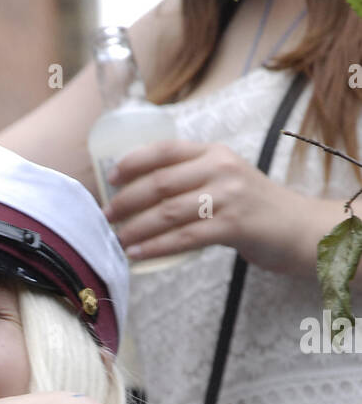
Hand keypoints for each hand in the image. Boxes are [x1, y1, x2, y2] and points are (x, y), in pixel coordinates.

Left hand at [103, 139, 297, 274]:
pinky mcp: (234, 226)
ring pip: (168, 212)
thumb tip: (138, 191)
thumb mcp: (225, 178)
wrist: (298, 228)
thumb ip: (192, 178)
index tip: (110, 178)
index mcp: (214, 152)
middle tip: (105, 217)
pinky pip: (184, 237)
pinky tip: (138, 254)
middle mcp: (221, 169)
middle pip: (160, 183)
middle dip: (126, 201)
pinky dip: (156, 247)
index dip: (133, 162)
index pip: (165, 150)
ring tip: (117, 239)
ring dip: (136, 228)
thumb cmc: (252, 207)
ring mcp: (228, 197)